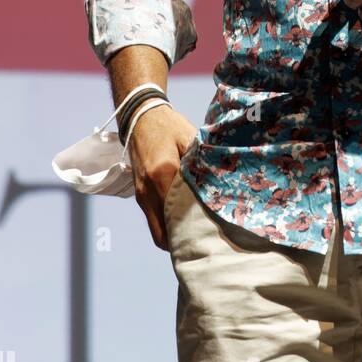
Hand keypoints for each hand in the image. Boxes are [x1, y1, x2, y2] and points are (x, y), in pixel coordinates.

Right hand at [127, 104, 197, 251]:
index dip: (192, 228)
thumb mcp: (190, 138)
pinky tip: (184, 224)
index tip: (211, 236)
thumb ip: (203, 161)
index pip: (177, 212)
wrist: (141, 117)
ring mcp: (141, 195)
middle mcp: (148, 189)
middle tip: (206, 244)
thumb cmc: (169, 126)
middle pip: (164, 231)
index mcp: (163, 173)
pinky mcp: (139, 195)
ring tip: (197, 237)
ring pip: (156, 231)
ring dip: (174, 237)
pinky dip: (166, 227)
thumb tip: (222, 182)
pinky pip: (153, 220)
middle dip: (183, 241)